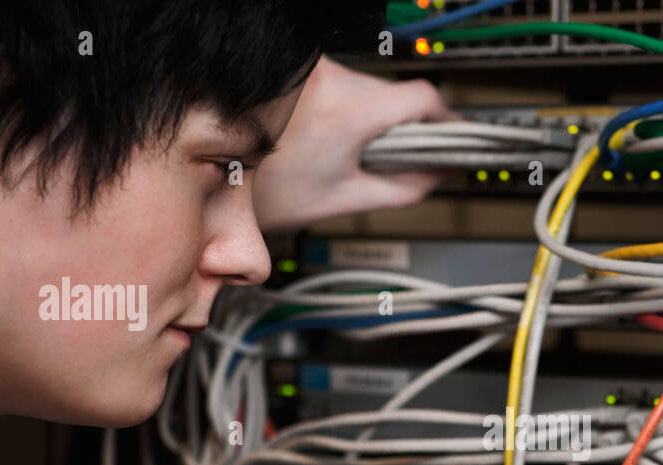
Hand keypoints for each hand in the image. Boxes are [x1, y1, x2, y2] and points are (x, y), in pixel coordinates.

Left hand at [252, 56, 452, 231]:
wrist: (211, 179)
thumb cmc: (265, 193)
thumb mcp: (346, 198)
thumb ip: (403, 187)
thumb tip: (440, 176)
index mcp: (349, 111)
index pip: (422, 98)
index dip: (444, 119)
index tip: (451, 133)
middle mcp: (328, 77)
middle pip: (390, 92)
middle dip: (395, 126)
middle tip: (382, 158)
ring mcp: (308, 69)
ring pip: (362, 87)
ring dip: (363, 117)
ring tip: (337, 152)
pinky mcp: (294, 70)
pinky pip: (334, 84)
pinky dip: (338, 109)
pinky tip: (318, 138)